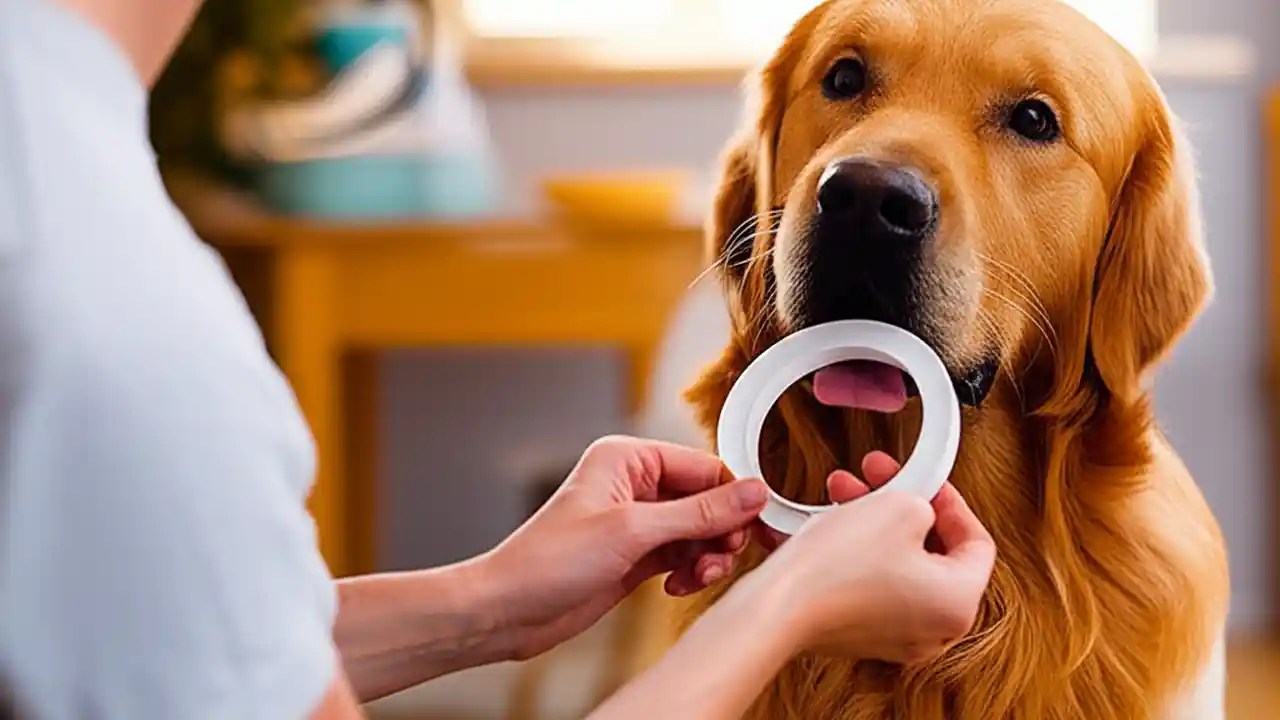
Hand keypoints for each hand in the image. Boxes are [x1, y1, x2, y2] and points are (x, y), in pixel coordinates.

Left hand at [480, 436, 767, 659]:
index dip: (736, 498)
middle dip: (720, 532)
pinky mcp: (637, 554)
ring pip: (699, 531)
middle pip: (707, 500)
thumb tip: (753, 492)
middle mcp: (634, 484)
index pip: (704, 467)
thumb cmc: (550, 560)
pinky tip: (678, 586)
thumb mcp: (633, 531)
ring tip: (697, 577)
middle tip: (721, 559)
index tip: (762, 527)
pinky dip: (691, 571)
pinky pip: (684, 555)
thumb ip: (699, 512)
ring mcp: (637, 521)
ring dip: (707, 556)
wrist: (510, 609)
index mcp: (628, 458)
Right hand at [754, 452, 995, 664]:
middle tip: (883, 478)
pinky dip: (860, 553)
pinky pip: (874, 585)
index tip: (929, 481)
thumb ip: (925, 502)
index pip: (977, 542)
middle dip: (904, 506)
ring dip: (877, 523)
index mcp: (958, 601)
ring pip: (900, 566)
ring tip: (847, 492)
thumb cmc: (836, 567)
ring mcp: (898, 637)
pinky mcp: (862, 635)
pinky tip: (835, 523)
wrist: (778, 607)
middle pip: (936, 553)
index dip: (951, 501)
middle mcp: (936, 628)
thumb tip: (921, 507)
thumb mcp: (899, 507)